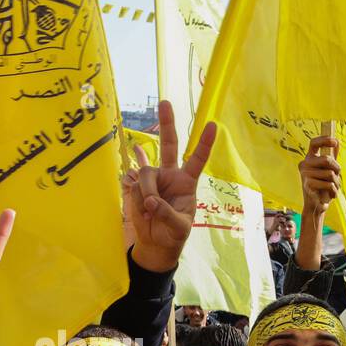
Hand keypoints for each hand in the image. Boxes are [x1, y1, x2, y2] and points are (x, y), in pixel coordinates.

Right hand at [123, 99, 216, 273]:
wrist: (155, 243)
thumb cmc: (173, 234)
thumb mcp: (178, 227)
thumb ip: (167, 214)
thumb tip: (151, 200)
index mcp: (186, 182)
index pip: (197, 159)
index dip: (205, 143)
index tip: (213, 125)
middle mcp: (170, 174)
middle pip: (168, 144)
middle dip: (167, 123)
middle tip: (165, 102)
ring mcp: (152, 178)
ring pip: (145, 174)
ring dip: (146, 194)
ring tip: (149, 211)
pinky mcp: (135, 185)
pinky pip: (131, 183)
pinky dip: (135, 196)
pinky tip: (138, 196)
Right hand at [298, 135, 341, 216]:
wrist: (316, 206)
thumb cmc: (323, 187)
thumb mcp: (328, 169)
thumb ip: (332, 156)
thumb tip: (337, 141)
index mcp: (310, 159)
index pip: (314, 143)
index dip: (324, 139)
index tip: (335, 141)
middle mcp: (304, 164)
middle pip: (327, 159)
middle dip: (337, 168)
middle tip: (336, 176)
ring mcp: (304, 174)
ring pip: (330, 174)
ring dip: (336, 183)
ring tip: (331, 188)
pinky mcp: (307, 185)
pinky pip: (328, 184)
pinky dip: (333, 191)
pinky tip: (329, 195)